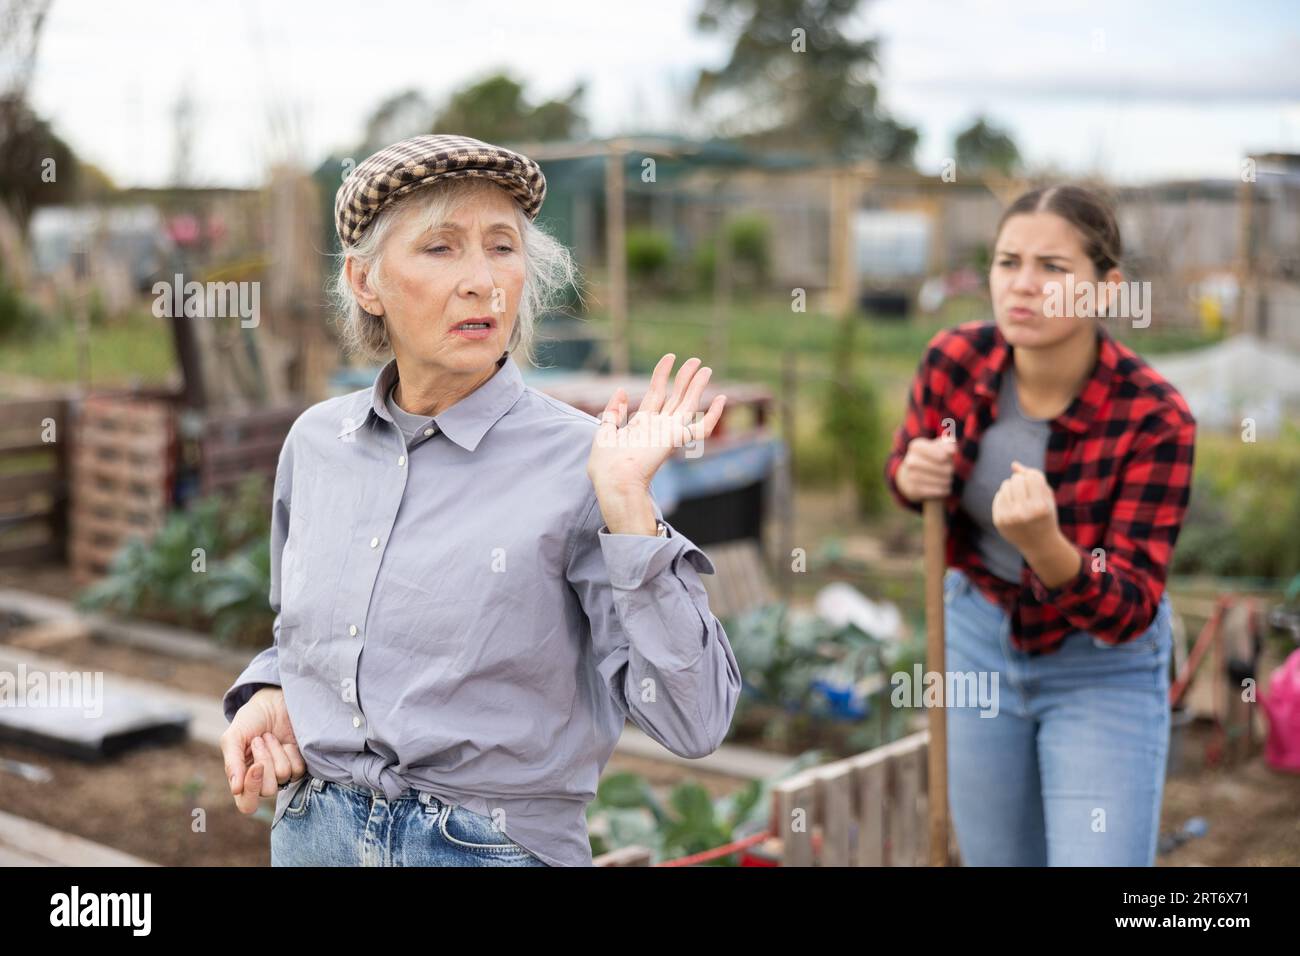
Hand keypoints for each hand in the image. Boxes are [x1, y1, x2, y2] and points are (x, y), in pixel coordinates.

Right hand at [221, 686, 305, 814]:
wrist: (273, 701)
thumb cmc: (250, 720)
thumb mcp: (233, 737)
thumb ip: (232, 762)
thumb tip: (235, 789)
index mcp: (242, 780)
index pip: (247, 805)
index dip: (252, 789)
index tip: (256, 766)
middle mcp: (263, 781)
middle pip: (268, 790)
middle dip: (265, 761)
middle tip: (260, 740)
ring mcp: (282, 774)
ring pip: (284, 776)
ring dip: (276, 751)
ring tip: (270, 737)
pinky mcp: (299, 764)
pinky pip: (298, 769)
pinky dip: (290, 751)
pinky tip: (285, 740)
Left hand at [586, 353, 725, 497]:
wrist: (613, 479)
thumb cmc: (606, 463)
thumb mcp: (605, 430)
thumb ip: (613, 411)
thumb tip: (622, 390)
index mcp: (642, 425)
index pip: (656, 394)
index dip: (662, 375)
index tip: (669, 357)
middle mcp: (658, 428)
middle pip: (675, 397)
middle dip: (685, 378)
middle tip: (696, 360)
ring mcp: (669, 433)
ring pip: (688, 405)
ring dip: (697, 386)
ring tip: (705, 368)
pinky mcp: (677, 439)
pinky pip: (701, 428)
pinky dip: (713, 416)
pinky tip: (721, 399)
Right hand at [897, 436, 956, 501]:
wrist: (909, 475)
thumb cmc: (929, 458)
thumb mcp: (937, 447)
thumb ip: (948, 444)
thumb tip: (952, 450)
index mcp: (916, 446)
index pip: (939, 452)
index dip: (947, 457)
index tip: (948, 458)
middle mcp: (911, 460)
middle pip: (941, 467)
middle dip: (949, 469)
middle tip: (950, 471)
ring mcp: (910, 476)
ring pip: (939, 480)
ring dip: (947, 481)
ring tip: (948, 479)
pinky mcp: (913, 489)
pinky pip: (935, 491)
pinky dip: (943, 490)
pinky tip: (944, 487)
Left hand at [991, 461, 1060, 554]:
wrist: (1039, 544)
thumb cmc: (1045, 515)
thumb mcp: (1047, 496)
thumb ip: (1033, 477)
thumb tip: (1013, 464)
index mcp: (1040, 507)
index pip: (1032, 476)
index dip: (1034, 479)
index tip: (1038, 488)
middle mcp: (1024, 513)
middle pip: (1016, 479)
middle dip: (1022, 482)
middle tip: (1027, 493)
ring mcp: (1009, 518)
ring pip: (1005, 485)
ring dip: (1013, 488)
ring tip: (1021, 499)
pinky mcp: (999, 521)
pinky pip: (999, 496)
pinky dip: (1006, 497)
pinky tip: (1014, 506)